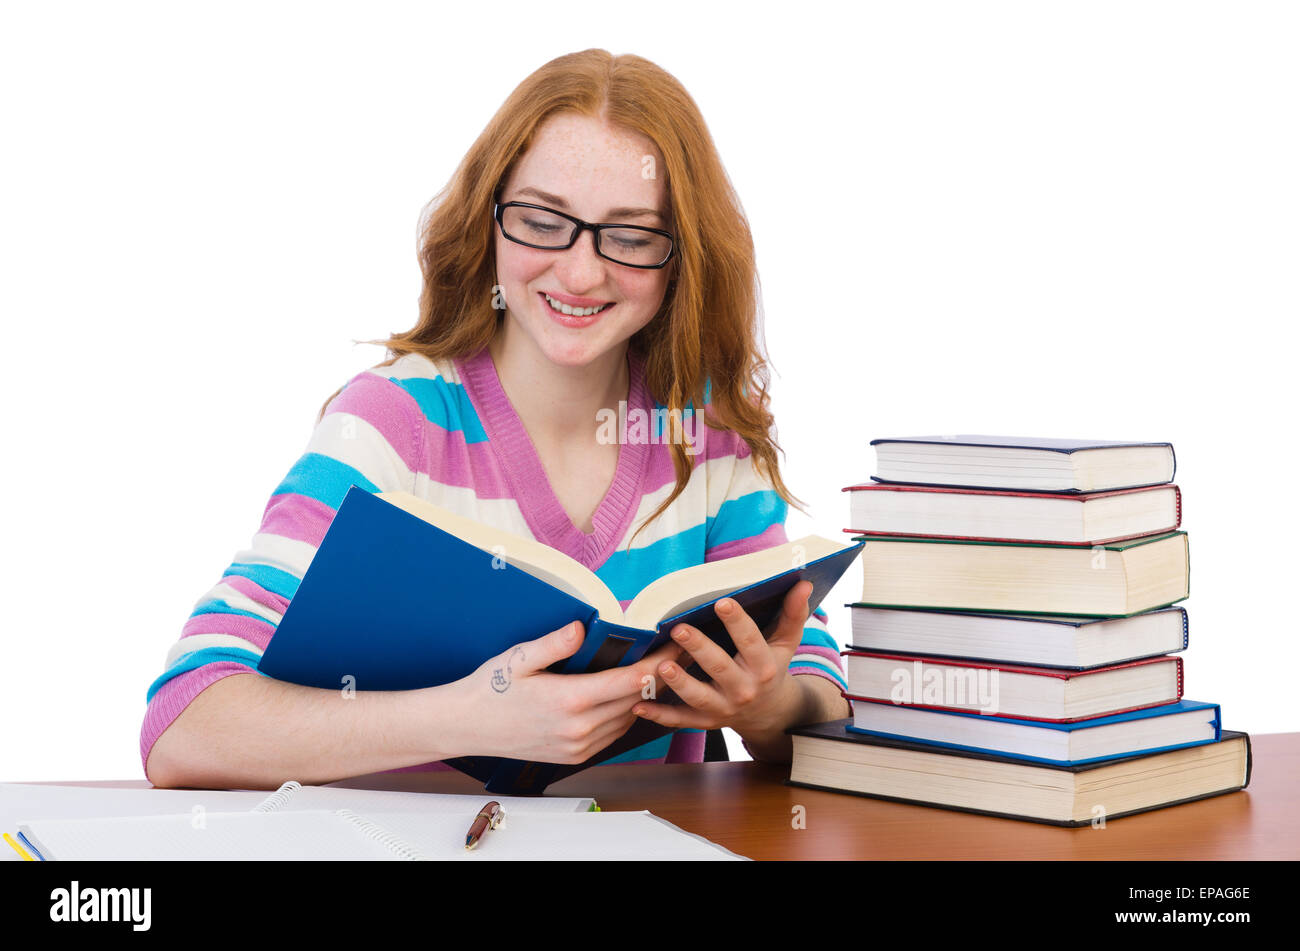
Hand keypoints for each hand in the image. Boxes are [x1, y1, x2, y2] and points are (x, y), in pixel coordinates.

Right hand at [445, 619, 682, 764]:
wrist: (468, 727)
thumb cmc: (491, 688)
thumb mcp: (519, 658)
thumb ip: (554, 643)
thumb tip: (582, 627)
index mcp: (570, 700)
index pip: (630, 681)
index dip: (658, 663)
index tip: (675, 645)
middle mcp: (580, 728)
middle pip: (636, 699)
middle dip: (659, 676)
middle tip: (677, 652)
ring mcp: (579, 746)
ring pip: (628, 718)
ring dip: (643, 696)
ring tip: (657, 671)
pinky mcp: (575, 756)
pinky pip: (613, 734)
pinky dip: (625, 714)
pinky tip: (626, 696)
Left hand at [631, 580, 813, 742]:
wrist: (771, 715)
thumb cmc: (773, 669)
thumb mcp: (786, 644)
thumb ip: (793, 614)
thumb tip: (804, 583)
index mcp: (764, 667)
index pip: (750, 641)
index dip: (737, 622)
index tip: (722, 602)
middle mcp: (744, 689)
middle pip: (720, 668)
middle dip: (699, 649)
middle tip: (679, 629)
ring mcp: (724, 709)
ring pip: (698, 697)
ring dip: (679, 683)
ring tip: (661, 667)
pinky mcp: (706, 722)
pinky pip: (681, 722)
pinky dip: (660, 715)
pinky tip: (639, 705)